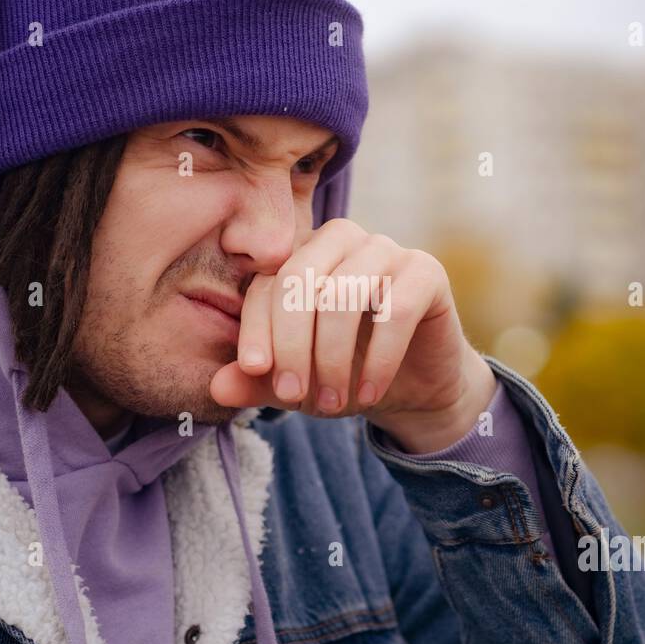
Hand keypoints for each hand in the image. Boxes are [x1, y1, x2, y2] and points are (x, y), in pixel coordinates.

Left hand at [209, 218, 496, 451]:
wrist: (414, 387)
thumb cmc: (347, 372)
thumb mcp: (296, 382)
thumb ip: (257, 381)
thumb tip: (218, 387)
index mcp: (300, 255)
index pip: (266, 283)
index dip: (255, 328)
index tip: (254, 371)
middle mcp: (340, 240)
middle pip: (299, 279)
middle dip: (292, 345)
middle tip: (294, 396)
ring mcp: (386, 249)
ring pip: (343, 293)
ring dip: (333, 358)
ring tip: (333, 403)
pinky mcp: (426, 271)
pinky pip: (396, 309)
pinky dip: (379, 359)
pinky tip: (369, 393)